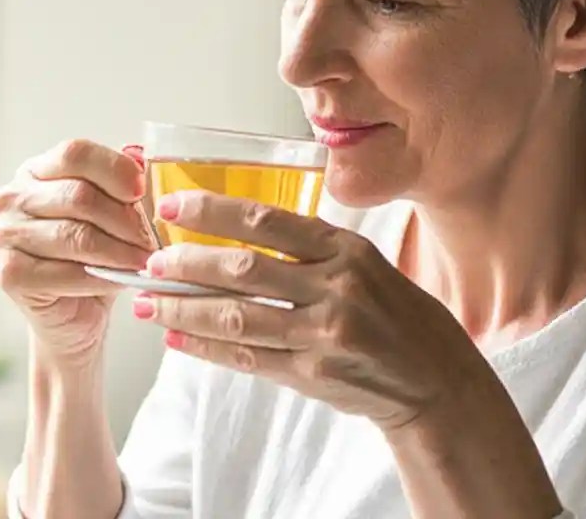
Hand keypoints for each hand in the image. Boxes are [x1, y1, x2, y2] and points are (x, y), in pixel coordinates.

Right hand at [0, 139, 153, 367]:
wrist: (74, 313)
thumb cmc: (94, 256)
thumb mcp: (112, 213)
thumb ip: (123, 184)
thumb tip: (142, 158)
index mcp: (36, 171)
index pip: (75, 153)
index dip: (114, 169)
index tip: (141, 191)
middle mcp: (12, 198)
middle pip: (80, 196)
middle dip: (126, 220)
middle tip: (153, 238)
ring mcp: (6, 236)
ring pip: (78, 236)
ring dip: (120, 251)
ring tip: (145, 260)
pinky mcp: (10, 274)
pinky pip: (69, 272)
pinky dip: (104, 277)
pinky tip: (121, 279)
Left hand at [132, 190, 489, 431]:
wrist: (437, 380)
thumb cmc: (400, 316)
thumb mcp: (368, 265)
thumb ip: (314, 250)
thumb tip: (241, 231)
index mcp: (347, 249)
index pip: (267, 221)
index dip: (213, 211)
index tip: (172, 205)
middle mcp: (336, 287)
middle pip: (244, 269)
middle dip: (188, 263)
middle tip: (149, 260)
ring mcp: (324, 333)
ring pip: (237, 317)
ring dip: (185, 309)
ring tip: (148, 303)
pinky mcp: (314, 373)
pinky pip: (248, 357)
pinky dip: (206, 348)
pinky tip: (178, 338)